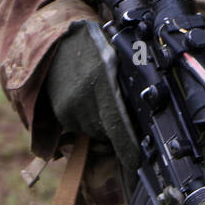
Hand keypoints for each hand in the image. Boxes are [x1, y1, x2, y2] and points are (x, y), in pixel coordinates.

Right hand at [45, 22, 142, 190]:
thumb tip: (149, 111)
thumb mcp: (115, 57)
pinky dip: (89, 122)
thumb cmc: (94, 47)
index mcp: (103, 79)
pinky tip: (88, 102)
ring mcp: (69, 108)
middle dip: (119, 130)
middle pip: (109, 133)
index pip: (118, 124)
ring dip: (103, 126)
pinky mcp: (60, 115)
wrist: (55, 42)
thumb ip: (127, 82)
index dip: (128, 148)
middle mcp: (84, 97)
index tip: (137, 162)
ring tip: (102, 100)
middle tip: (120, 111)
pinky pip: (82, 129)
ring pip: (96, 133)